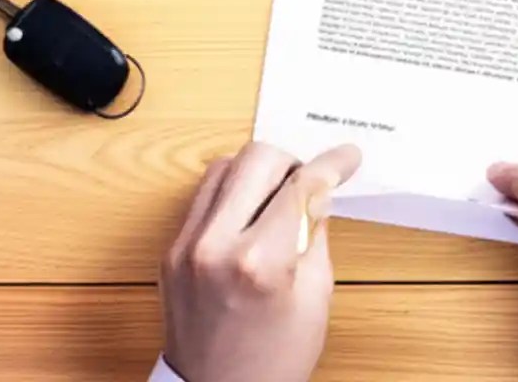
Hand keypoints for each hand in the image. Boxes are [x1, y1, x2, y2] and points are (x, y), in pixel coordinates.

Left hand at [160, 142, 361, 381]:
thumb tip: (319, 189)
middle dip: (293, 162)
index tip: (348, 157)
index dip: (331, 165)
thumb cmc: (273, 360)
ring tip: (278, 201)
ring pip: (224, 166)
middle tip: (311, 184)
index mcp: (259, 261)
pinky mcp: (169, 249)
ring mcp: (184, 245)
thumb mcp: (316, 297)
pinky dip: (232, 193)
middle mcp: (214, 244)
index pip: (301, 185)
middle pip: (257, 158)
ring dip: (258, 173)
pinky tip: (251, 216)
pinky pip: (203, 196)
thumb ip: (314, 232)